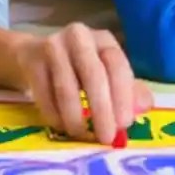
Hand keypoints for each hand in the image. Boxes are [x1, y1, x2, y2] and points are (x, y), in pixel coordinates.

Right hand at [14, 23, 153, 145]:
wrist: (34, 56)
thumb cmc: (79, 70)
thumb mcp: (107, 76)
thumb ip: (129, 91)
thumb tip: (143, 106)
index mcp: (103, 39)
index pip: (117, 64)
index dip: (123, 96)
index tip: (124, 124)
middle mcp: (79, 36)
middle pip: (93, 74)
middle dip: (101, 110)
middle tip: (105, 137)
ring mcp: (53, 45)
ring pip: (66, 87)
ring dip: (75, 117)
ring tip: (81, 135)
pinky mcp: (31, 59)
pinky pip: (44, 94)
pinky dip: (55, 116)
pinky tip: (62, 126)